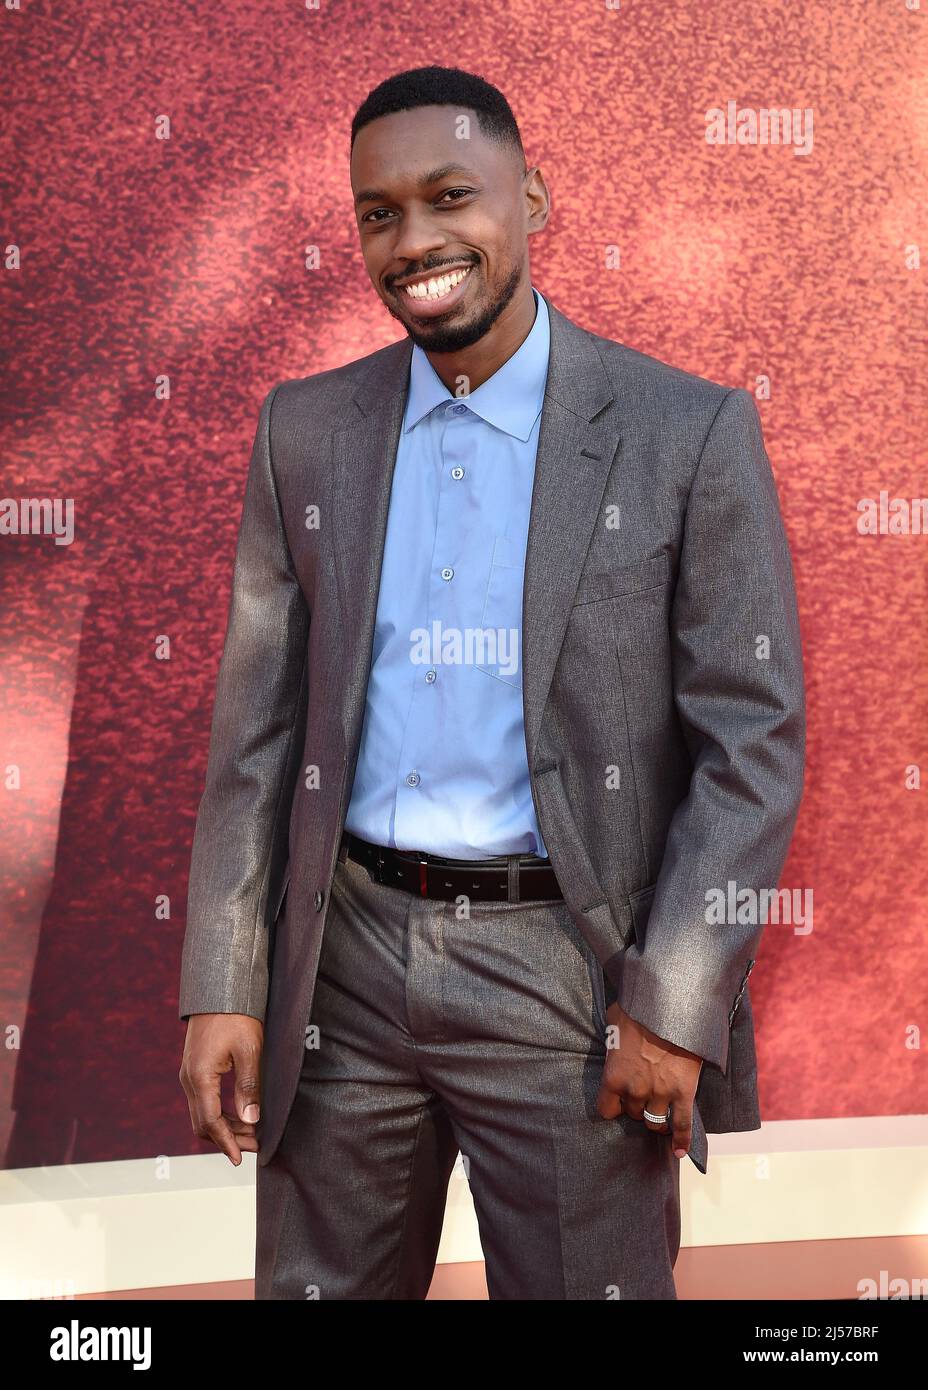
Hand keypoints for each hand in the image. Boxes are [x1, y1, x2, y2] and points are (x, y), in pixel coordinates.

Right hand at [179, 1013, 263, 1164]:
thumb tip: (252, 1120)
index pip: (211, 1123)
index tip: (241, 1158)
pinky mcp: (194, 1068)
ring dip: (225, 1126)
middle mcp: (188, 1079)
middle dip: (228, 1138)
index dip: (227, 1143)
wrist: (220, 990)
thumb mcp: (249, 1050)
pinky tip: (240, 1114)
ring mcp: (189, 1074)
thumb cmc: (237, 1017)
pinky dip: (220, 1112)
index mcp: (200, 1077)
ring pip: (202, 1113)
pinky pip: (203, 1100)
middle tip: (255, 1145)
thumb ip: (249, 1086)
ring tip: (252, 1132)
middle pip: (203, 1123)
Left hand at [596, 1001, 703, 1158]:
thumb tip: (611, 1037)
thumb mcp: (614, 1021)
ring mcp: (660, 1093)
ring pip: (655, 1122)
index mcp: (614, 1076)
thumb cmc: (639, 1010)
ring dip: (656, 1119)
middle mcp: (635, 1090)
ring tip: (659, 1114)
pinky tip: (679, 1150)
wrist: (672, 1007)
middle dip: (636, 1106)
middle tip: (642, 1095)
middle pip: (633, 1114)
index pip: (606, 1109)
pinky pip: (682, 1124)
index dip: (613, 1106)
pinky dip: (681, 1139)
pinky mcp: (683, 1093)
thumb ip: (612, 1040)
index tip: (618, 1101)